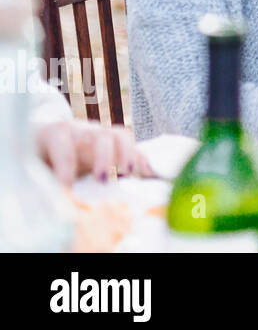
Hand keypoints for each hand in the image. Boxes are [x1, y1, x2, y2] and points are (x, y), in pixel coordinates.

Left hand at [35, 120, 152, 185]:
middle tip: (103, 179)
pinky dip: (142, 159)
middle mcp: (82, 130)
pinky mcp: (114, 145)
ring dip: (128, 154)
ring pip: (120, 136)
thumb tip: (58, 199)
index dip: (65, 165)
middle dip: (103, 157)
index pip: (63, 143)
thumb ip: (44, 178)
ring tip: (130, 173)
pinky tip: (148, 173)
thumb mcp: (35, 164)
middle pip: (99, 135)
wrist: (48, 140)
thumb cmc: (39, 155)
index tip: (66, 187)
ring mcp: (101, 134)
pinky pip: (133, 147)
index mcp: (56, 133)